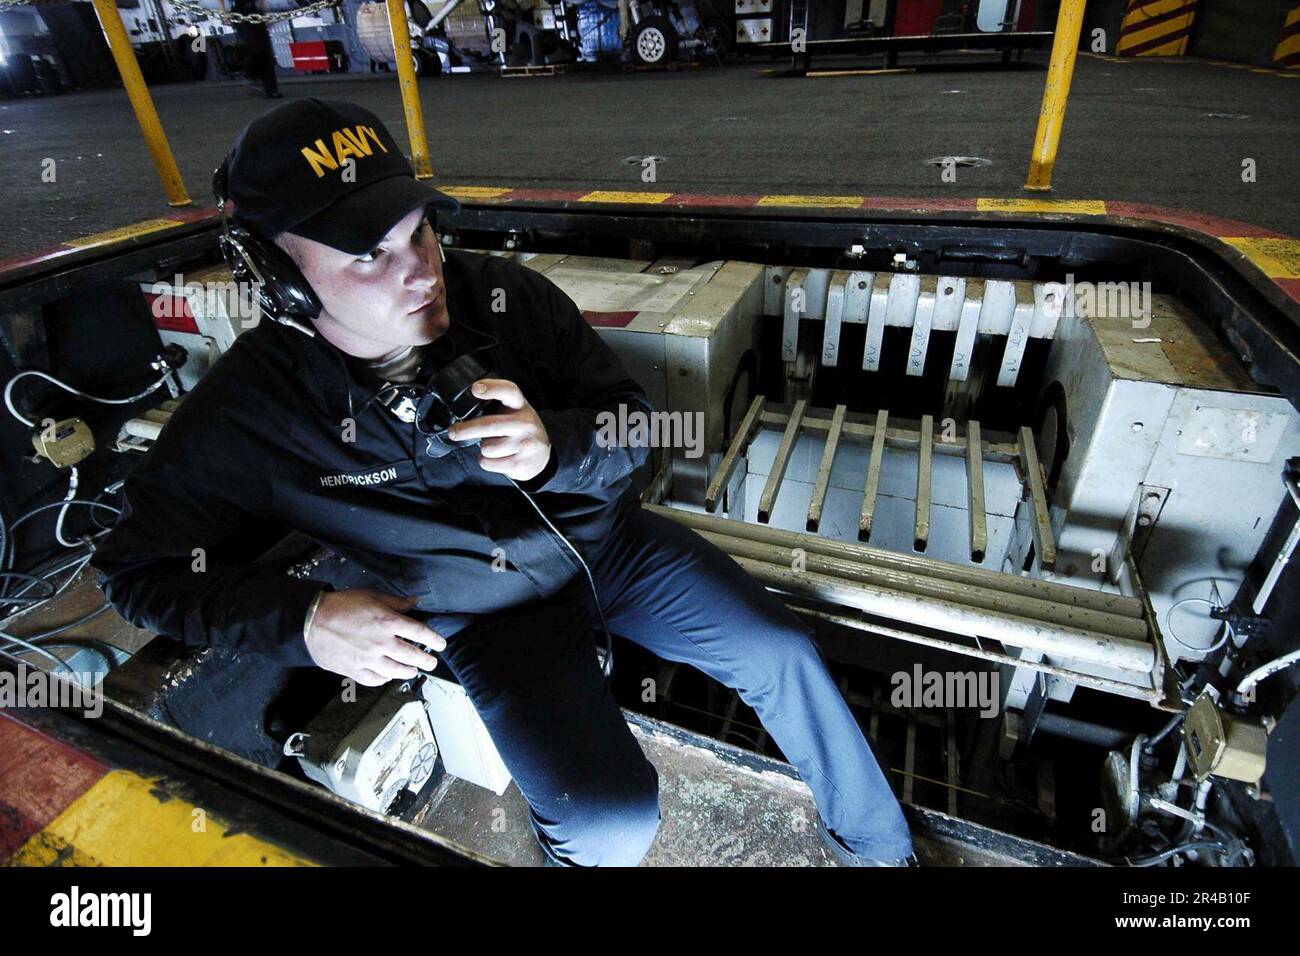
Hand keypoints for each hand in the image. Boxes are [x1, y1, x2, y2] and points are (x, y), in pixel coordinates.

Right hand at [304, 590, 443, 686]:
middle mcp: (381, 642)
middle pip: (413, 656)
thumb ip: (396, 602)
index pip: (420, 633)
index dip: (435, 640)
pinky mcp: (355, 670)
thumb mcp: (372, 596)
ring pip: (397, 671)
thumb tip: (415, 602)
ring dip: (409, 671)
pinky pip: (376, 679)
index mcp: (388, 621)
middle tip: (431, 662)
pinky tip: (389, 676)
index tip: (440, 644)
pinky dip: (385, 679)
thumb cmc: (341, 605)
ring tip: (414, 670)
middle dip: (426, 660)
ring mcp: (369, 659)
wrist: (312, 621)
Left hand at [447, 378, 551, 481]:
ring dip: (484, 448)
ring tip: (494, 446)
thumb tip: (464, 408)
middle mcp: (525, 423)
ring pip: (486, 448)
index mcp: (520, 406)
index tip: (475, 388)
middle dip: (466, 430)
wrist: (543, 456)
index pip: (509, 391)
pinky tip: (497, 457)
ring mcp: (524, 445)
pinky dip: (486, 461)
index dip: (492, 388)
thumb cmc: (521, 430)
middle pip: (489, 425)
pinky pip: (488, 463)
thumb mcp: (515, 412)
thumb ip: (496, 406)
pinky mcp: (520, 464)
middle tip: (454, 432)